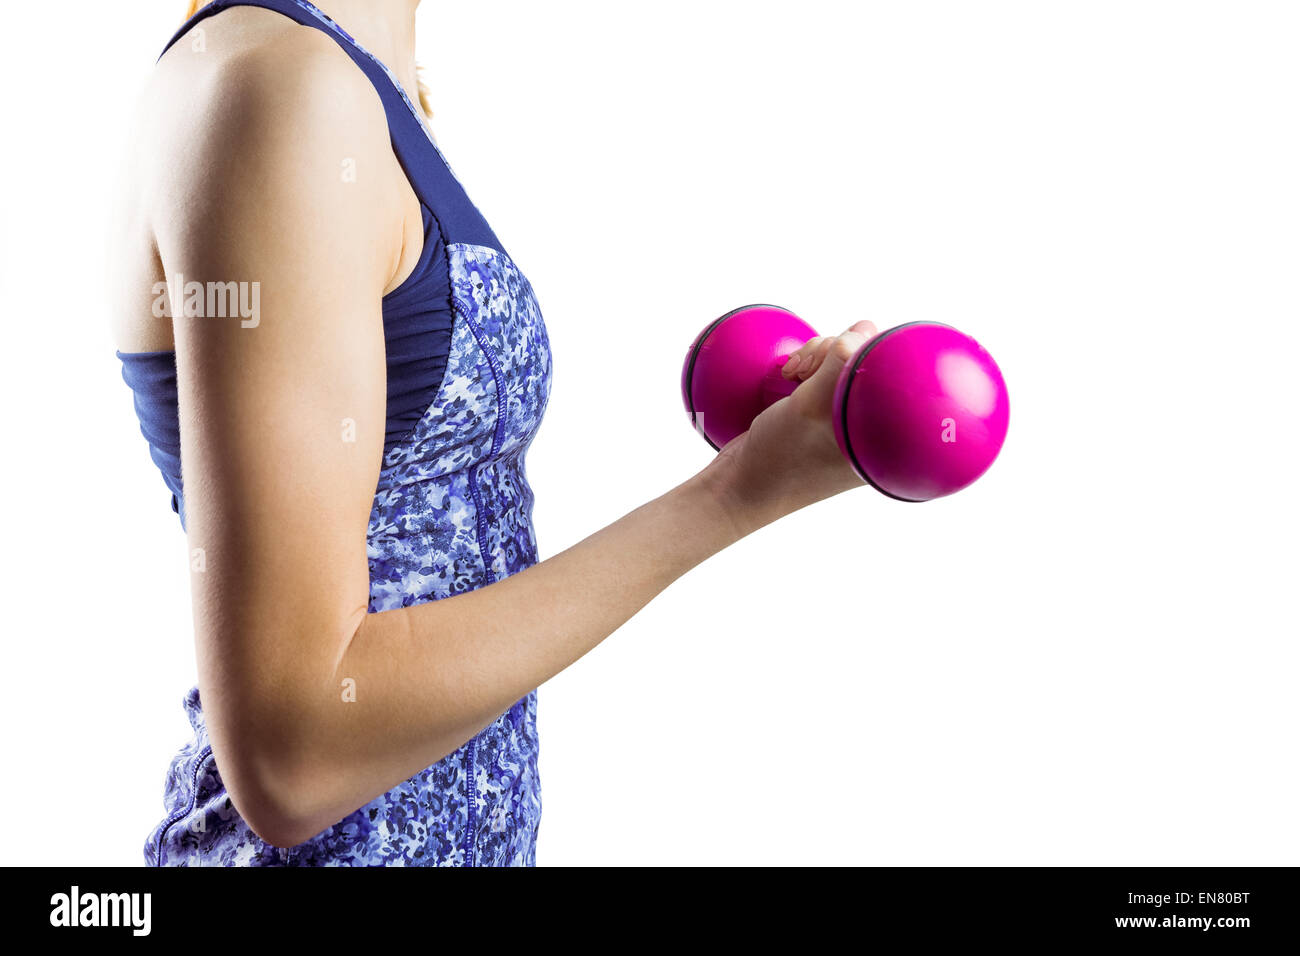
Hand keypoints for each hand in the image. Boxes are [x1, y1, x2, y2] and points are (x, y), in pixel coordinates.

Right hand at [700, 320, 877, 534]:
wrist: (740, 487)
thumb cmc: (781, 459)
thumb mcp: (811, 407)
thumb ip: (840, 365)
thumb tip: (865, 329)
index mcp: (882, 434)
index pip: (888, 370)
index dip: (859, 352)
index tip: (832, 359)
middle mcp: (867, 426)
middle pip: (864, 361)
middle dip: (829, 354)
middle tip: (803, 372)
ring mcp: (842, 420)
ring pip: (840, 363)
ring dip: (813, 358)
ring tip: (791, 375)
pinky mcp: (819, 416)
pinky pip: (821, 376)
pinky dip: (805, 368)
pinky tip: (787, 376)